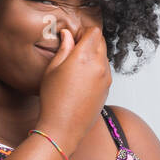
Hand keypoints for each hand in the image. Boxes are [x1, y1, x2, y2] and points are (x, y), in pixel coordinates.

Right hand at [37, 26, 111, 154]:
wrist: (64, 127)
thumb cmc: (54, 99)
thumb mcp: (52, 70)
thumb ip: (64, 48)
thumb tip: (67, 35)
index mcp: (84, 57)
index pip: (94, 31)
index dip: (83, 32)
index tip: (73, 38)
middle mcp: (99, 65)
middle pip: (101, 41)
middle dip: (89, 41)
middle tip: (74, 50)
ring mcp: (106, 77)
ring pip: (104, 56)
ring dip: (93, 55)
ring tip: (76, 67)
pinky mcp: (107, 88)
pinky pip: (105, 70)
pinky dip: (96, 68)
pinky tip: (81, 80)